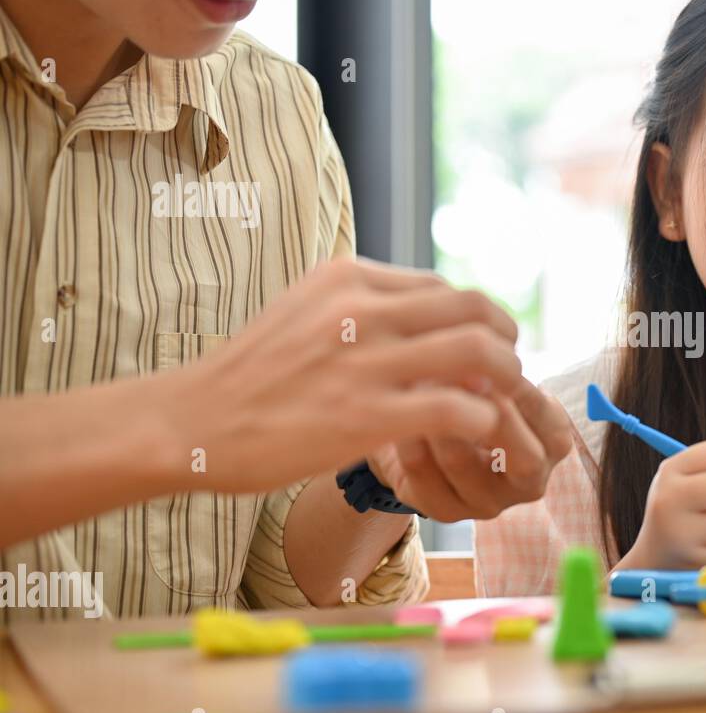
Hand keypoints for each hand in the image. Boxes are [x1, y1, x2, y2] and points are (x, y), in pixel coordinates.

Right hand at [168, 257, 524, 492]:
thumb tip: (424, 318)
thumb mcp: (306, 313)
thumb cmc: (251, 377)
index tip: (483, 346)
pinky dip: (483, 420)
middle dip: (505, 338)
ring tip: (503, 400)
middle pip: (472, 307)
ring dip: (506, 375)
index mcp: (348, 278)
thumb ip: (361, 309)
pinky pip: (457, 409)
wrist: (189, 422)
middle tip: (509, 368)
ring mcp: (364, 362)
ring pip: (476, 351)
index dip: (475, 318)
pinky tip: (478, 434)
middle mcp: (360, 309)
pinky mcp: (365, 416)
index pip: (442, 288)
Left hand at [366, 380, 572, 521]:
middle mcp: (530, 481)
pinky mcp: (447, 512)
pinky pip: (421, 472)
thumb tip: (474, 367)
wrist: (429, 427)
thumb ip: (498, 374)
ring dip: (434, 414)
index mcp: (553, 442)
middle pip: (522, 456)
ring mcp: (489, 503)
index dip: (512, 384)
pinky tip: (397, 408)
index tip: (480, 351)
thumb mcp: (498, 381)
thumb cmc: (477, 395)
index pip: (545, 417)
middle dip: (482, 407)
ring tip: (415, 380)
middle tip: (448, 371)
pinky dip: (407, 434)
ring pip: (460, 460)